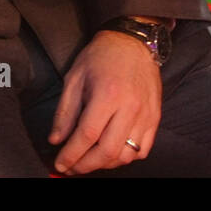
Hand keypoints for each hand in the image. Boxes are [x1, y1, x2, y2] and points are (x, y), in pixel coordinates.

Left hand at [47, 30, 161, 174]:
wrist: (134, 43)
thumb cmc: (101, 57)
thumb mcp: (75, 77)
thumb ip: (65, 111)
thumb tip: (56, 140)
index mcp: (107, 95)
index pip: (87, 135)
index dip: (71, 154)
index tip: (60, 163)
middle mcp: (129, 108)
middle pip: (107, 151)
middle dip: (86, 165)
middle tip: (72, 167)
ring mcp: (145, 115)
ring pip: (126, 155)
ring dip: (105, 164)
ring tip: (89, 160)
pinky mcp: (154, 118)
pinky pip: (142, 150)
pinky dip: (125, 158)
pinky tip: (111, 153)